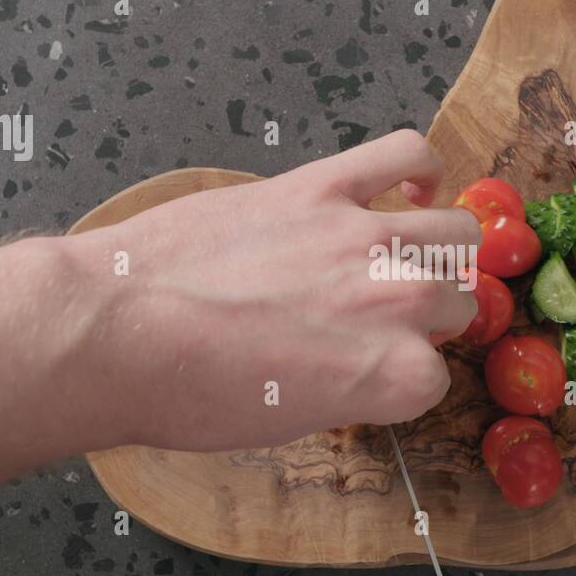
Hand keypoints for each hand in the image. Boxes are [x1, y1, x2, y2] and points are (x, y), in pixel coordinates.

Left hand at [71, 130, 480, 451]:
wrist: (120, 331)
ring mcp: (364, 238)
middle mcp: (397, 302)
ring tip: (412, 254)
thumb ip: (348, 388)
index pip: (433, 376)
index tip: (377, 369)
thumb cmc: (186, 390)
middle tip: (388, 315)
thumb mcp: (285, 421)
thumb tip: (356, 362)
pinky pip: (405, 154)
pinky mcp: (322, 187)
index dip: (403, 374)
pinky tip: (415, 187)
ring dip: (442, 249)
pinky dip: (421, 168)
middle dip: (431, 314)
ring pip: (455, 232)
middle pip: (455, 300)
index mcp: (393, 375)